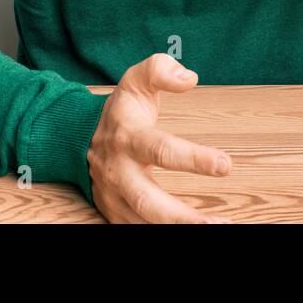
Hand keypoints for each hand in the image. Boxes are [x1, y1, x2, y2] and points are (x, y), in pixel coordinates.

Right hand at [86, 53, 232, 222]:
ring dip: (178, 230)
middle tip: (219, 223)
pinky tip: (194, 231)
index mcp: (127, 137)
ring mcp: (114, 196)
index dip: (193, 158)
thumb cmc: (120, 111)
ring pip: (143, 221)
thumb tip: (189, 78)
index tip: (226, 165)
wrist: (77, 138)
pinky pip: (138, 228)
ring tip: (216, 229)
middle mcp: (118, 171)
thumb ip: (161, 70)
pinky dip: (165, 232)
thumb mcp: (135, 80)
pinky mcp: (115, 213)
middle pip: (147, 200)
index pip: (161, 150)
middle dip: (181, 216)